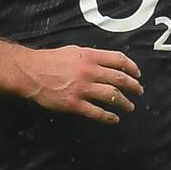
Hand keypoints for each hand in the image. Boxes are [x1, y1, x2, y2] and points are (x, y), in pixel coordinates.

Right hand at [18, 45, 143, 123]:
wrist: (31, 73)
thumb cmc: (50, 61)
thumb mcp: (74, 50)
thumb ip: (91, 57)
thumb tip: (107, 63)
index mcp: (90, 56)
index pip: (119, 60)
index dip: (132, 68)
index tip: (137, 74)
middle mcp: (89, 71)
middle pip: (119, 79)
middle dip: (133, 87)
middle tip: (139, 91)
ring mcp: (82, 88)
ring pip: (112, 96)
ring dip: (124, 103)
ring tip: (129, 107)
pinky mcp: (74, 103)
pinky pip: (96, 112)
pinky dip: (108, 117)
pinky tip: (114, 119)